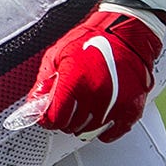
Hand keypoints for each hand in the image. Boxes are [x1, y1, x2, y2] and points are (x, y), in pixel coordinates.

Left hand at [25, 9, 159, 141]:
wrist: (125, 32)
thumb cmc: (93, 38)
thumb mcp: (59, 54)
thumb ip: (44, 82)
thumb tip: (35, 103)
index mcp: (75, 81)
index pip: (55, 119)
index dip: (49, 118)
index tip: (50, 115)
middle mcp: (95, 94)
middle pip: (72, 126)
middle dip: (67, 118)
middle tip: (69, 106)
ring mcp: (115, 103)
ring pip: (91, 130)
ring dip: (85, 123)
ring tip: (85, 106)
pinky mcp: (131, 107)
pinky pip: (113, 132)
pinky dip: (105, 129)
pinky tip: (100, 116)